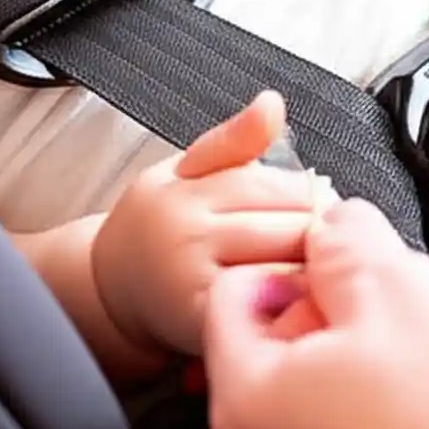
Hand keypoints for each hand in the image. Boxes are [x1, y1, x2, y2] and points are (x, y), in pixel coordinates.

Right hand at [92, 92, 336, 355]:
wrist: (110, 293)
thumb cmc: (160, 227)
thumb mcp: (188, 170)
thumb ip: (235, 140)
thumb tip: (272, 102)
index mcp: (188, 191)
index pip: (281, 186)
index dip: (310, 197)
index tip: (314, 207)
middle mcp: (188, 236)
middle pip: (292, 227)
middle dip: (314, 234)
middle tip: (318, 242)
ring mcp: (197, 283)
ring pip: (290, 268)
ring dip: (311, 271)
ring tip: (307, 269)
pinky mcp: (208, 326)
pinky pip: (274, 309)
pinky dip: (291, 304)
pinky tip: (287, 299)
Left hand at [202, 199, 428, 428]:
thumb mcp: (397, 284)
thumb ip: (345, 234)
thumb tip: (333, 222)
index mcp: (249, 395)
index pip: (237, 285)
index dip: (301, 259)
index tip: (349, 264)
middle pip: (283, 327)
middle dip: (346, 302)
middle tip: (402, 310)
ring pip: (332, 364)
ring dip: (379, 342)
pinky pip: (362, 405)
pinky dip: (396, 385)